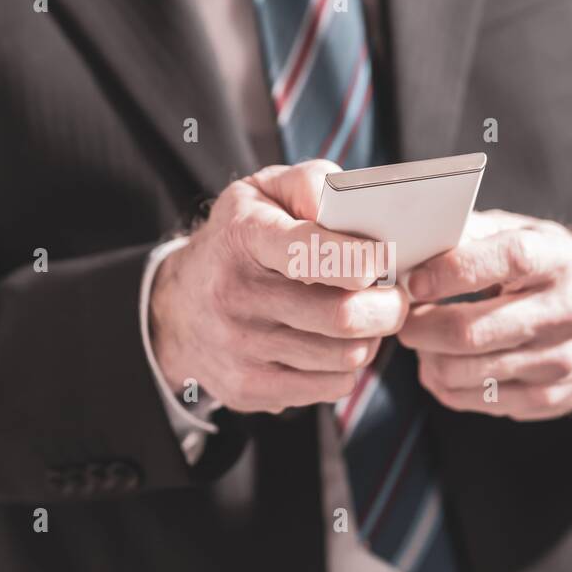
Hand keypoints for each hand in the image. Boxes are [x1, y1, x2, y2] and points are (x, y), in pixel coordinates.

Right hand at [150, 160, 408, 413]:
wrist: (176, 306)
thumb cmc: (239, 239)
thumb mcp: (263, 192)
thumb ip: (310, 183)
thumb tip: (344, 207)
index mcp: (245, 236)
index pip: (311, 253)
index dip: (362, 259)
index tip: (386, 260)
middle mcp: (236, 295)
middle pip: (342, 316)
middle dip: (388, 307)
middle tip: (394, 295)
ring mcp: (240, 348)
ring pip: (345, 356)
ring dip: (371, 338)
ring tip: (365, 318)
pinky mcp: (247, 388)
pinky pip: (331, 387)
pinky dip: (348, 368)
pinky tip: (337, 345)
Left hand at [397, 210, 571, 420]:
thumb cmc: (557, 268)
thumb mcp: (529, 234)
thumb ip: (475, 233)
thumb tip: (416, 242)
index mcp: (559, 260)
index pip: (505, 261)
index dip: (450, 272)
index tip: (413, 281)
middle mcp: (566, 312)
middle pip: (472, 331)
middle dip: (420, 327)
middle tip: (400, 319)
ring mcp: (561, 362)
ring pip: (467, 372)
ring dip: (428, 358)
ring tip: (420, 340)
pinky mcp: (552, 398)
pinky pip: (478, 401)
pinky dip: (446, 385)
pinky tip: (443, 364)